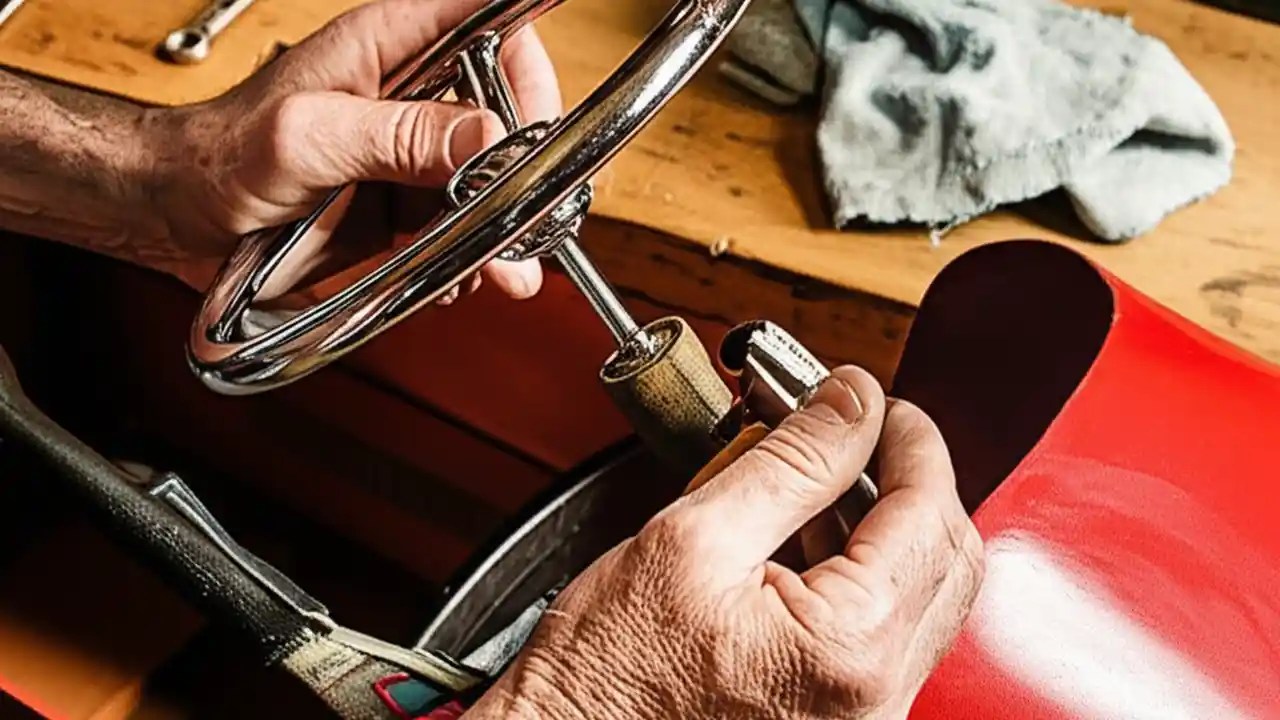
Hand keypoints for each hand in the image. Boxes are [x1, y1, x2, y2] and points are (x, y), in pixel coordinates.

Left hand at [148, 0, 560, 300]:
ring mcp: (412, 146)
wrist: (181, 213)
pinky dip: (472, 253)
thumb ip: (395, 135)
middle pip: (511, 106)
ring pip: (495, 174)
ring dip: (505, 224)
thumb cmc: (220, 153)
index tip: (544, 119)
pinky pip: (464, 220)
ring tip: (498, 265)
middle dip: (529, 165)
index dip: (529, 66)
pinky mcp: (407, 196)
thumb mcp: (307, 139)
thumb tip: (484, 137)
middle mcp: (412, 89)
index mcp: (390, 42)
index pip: (495, 19)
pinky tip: (458, 273)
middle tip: (526, 215)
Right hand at [466, 367, 984, 718]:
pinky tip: (808, 543)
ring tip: (817, 484)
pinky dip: (863, 578)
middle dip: (908, 480)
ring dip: (885, 527)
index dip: (908, 439)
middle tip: (855, 433)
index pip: (928, 514)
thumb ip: (791, 462)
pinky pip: (886, 637)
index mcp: (848, 649)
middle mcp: (876, 700)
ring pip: (924, 597)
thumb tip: (850, 403)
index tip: (875, 403)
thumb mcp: (691, 540)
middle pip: (947, 558)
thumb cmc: (607, 678)